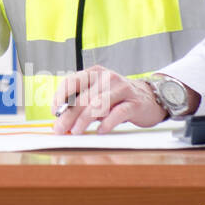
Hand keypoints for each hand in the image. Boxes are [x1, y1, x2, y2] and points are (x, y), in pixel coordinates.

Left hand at [51, 65, 167, 134]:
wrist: (150, 97)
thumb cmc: (117, 97)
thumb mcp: (97, 93)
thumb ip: (81, 101)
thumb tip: (60, 118)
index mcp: (94, 73)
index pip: (71, 81)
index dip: (59, 98)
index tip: (54, 113)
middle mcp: (107, 77)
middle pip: (83, 97)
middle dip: (68, 115)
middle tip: (60, 129)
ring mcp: (122, 89)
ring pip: (98, 104)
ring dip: (84, 119)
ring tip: (76, 131)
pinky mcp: (135, 102)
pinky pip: (118, 113)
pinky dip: (107, 123)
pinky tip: (100, 131)